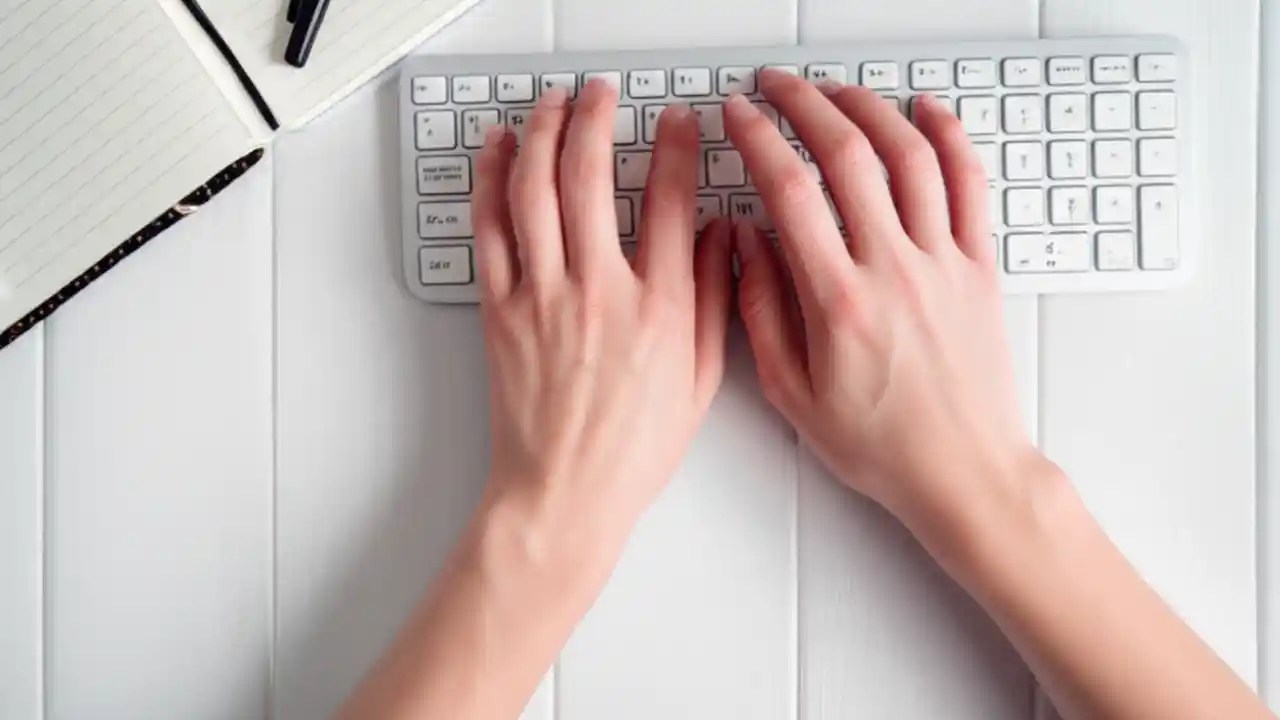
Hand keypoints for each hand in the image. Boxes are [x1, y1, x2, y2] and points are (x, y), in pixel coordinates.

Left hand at [473, 80, 732, 556]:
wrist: (562, 495)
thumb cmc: (630, 451)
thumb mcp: (699, 380)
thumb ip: (712, 300)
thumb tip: (720, 237)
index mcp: (657, 310)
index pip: (670, 202)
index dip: (675, 149)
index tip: (678, 123)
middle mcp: (598, 293)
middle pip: (591, 177)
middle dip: (596, 119)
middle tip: (602, 96)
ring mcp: (541, 299)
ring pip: (536, 191)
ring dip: (543, 134)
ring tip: (553, 105)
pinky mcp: (499, 313)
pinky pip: (489, 231)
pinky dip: (492, 182)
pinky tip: (502, 152)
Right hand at [725, 70, 1036, 533]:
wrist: (963, 471)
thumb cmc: (879, 444)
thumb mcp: (791, 393)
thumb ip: (761, 311)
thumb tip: (744, 242)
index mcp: (839, 302)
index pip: (790, 192)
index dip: (758, 139)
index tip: (738, 116)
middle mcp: (893, 270)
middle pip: (848, 155)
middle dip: (804, 104)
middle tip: (776, 87)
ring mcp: (942, 264)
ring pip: (909, 156)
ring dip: (867, 108)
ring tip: (834, 91)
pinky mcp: (979, 268)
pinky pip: (969, 185)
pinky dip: (949, 137)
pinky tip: (925, 111)